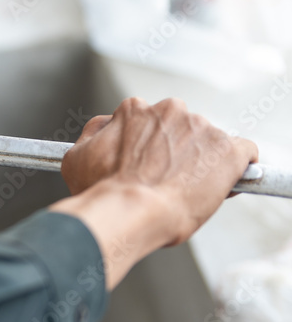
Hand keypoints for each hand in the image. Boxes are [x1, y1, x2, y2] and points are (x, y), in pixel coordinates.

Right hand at [52, 98, 256, 287]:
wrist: (130, 212)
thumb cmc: (102, 190)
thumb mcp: (77, 156)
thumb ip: (95, 133)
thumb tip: (105, 126)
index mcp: (135, 110)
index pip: (149, 120)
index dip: (148, 145)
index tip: (148, 163)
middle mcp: (170, 110)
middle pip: (180, 127)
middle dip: (176, 150)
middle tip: (165, 179)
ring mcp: (202, 128)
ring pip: (208, 141)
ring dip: (202, 160)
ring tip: (187, 190)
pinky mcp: (229, 151)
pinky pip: (244, 152)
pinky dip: (236, 167)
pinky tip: (224, 183)